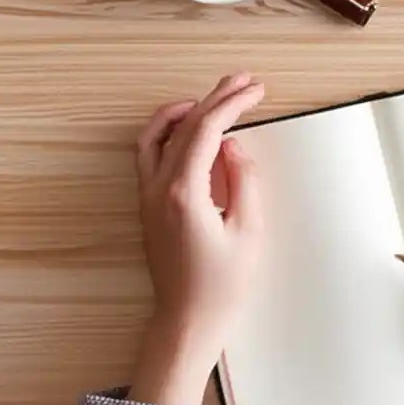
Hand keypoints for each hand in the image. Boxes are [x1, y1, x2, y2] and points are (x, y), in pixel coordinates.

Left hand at [128, 73, 265, 404]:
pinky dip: (170, 133)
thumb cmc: (220, 288)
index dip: (232, 103)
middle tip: (243, 82)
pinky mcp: (149, 207)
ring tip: (212, 98)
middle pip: (183, 126)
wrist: (187, 322)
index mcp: (184, 193)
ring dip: (185, 111)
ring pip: (156, 135)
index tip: (255, 90)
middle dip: (215, 99)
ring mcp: (148, 198)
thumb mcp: (249, 232)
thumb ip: (244, 182)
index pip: (206, 130)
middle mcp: (158, 190)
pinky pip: (151, 155)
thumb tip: (234, 147)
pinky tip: (191, 132)